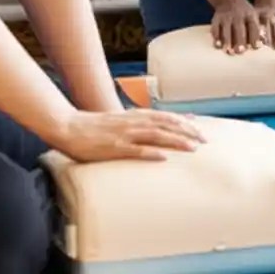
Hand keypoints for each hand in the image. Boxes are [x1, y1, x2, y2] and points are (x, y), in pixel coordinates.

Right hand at [56, 108, 205, 161]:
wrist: (70, 127)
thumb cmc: (97, 127)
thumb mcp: (124, 120)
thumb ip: (144, 122)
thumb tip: (163, 124)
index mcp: (136, 115)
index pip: (167, 117)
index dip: (186, 124)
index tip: (202, 132)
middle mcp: (133, 122)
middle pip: (166, 124)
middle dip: (187, 132)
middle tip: (204, 141)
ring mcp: (124, 135)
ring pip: (155, 135)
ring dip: (175, 141)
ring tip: (192, 148)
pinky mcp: (113, 147)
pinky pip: (135, 150)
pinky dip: (150, 153)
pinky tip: (163, 157)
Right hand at [212, 0, 262, 53]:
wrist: (229, 0)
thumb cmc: (245, 16)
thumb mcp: (253, 17)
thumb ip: (257, 31)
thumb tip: (260, 45)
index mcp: (250, 15)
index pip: (253, 26)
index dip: (255, 37)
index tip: (256, 47)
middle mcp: (238, 15)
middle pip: (239, 28)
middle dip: (239, 40)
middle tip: (240, 51)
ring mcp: (226, 16)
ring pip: (226, 29)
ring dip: (227, 40)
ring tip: (227, 51)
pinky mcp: (216, 19)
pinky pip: (215, 28)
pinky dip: (216, 37)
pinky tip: (217, 46)